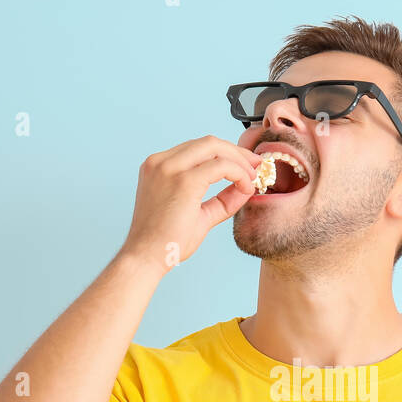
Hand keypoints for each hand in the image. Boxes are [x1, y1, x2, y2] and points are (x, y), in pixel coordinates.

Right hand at [122, 135, 263, 266]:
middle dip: (237, 152)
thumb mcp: (199, 214)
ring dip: (239, 160)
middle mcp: (161, 162)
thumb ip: (221, 200)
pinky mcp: (183, 181)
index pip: (198, 149)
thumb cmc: (166, 242)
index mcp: (159, 167)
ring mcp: (169, 168)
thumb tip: (245, 188)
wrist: (146, 258)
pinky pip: (220, 166)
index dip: (226, 154)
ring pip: (215, 148)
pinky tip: (246, 187)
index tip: (245, 167)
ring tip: (253, 177)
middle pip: (208, 142)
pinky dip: (238, 173)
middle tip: (256, 166)